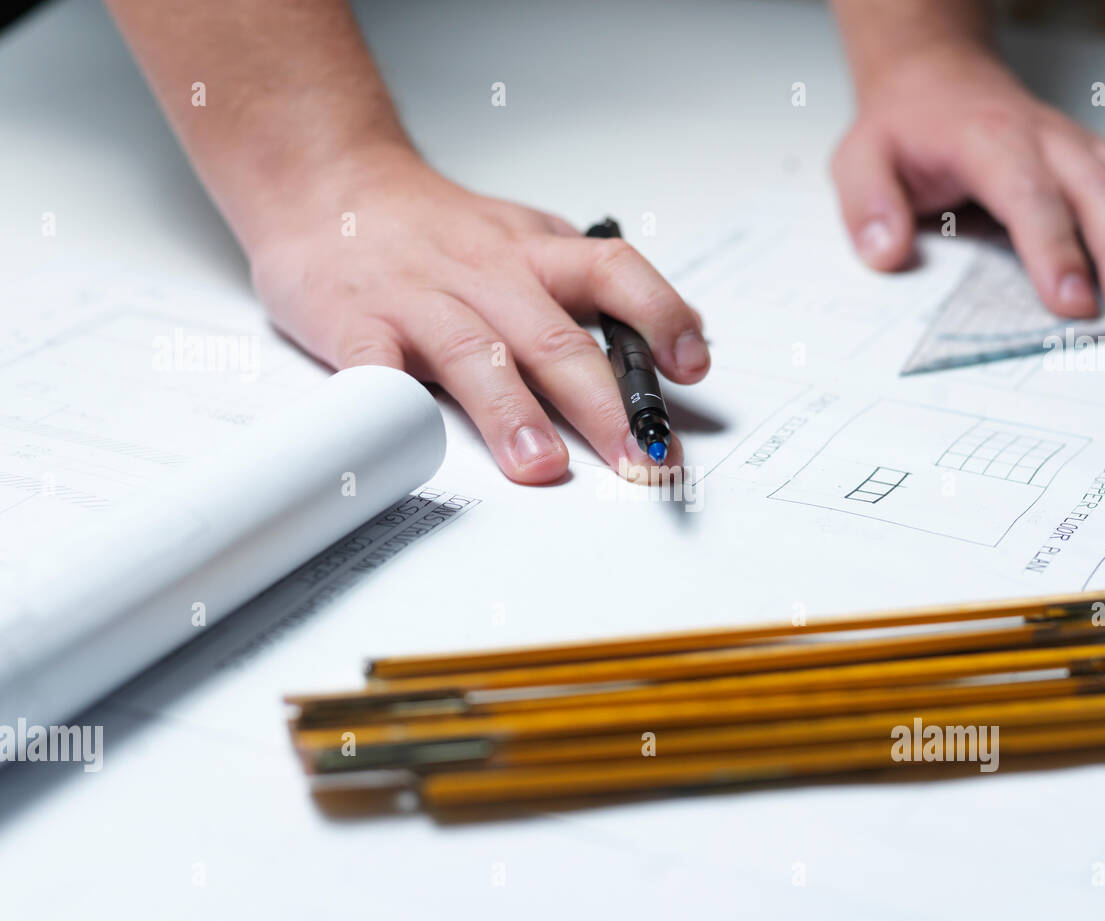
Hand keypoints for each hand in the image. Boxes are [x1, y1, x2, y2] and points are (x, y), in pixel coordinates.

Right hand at [249, 145, 708, 482]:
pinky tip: (412, 440)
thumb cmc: (436, 230)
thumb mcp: (525, 240)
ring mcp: (420, 301)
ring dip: (515, 414)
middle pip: (555, 337)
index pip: (613, 273)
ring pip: (477, 356)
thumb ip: (589, 284)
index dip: (659, 314)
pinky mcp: (356, 325)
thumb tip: (674, 339)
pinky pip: (375, 368)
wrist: (330, 185)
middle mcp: (486, 274)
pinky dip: (392, 403)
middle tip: (643, 460)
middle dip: (606, 407)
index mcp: (535, 254)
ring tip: (543, 467)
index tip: (691, 366)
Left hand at [831, 42, 1104, 325]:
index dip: (1054, 251)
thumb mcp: (860, 160)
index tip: (1071, 302)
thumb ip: (867, 205)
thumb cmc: (902, 129)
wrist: (935, 80)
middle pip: (1101, 197)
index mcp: (989, 142)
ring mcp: (1081, 149)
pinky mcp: (1099, 160)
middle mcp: (1048, 142)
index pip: (1030, 198)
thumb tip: (885, 253)